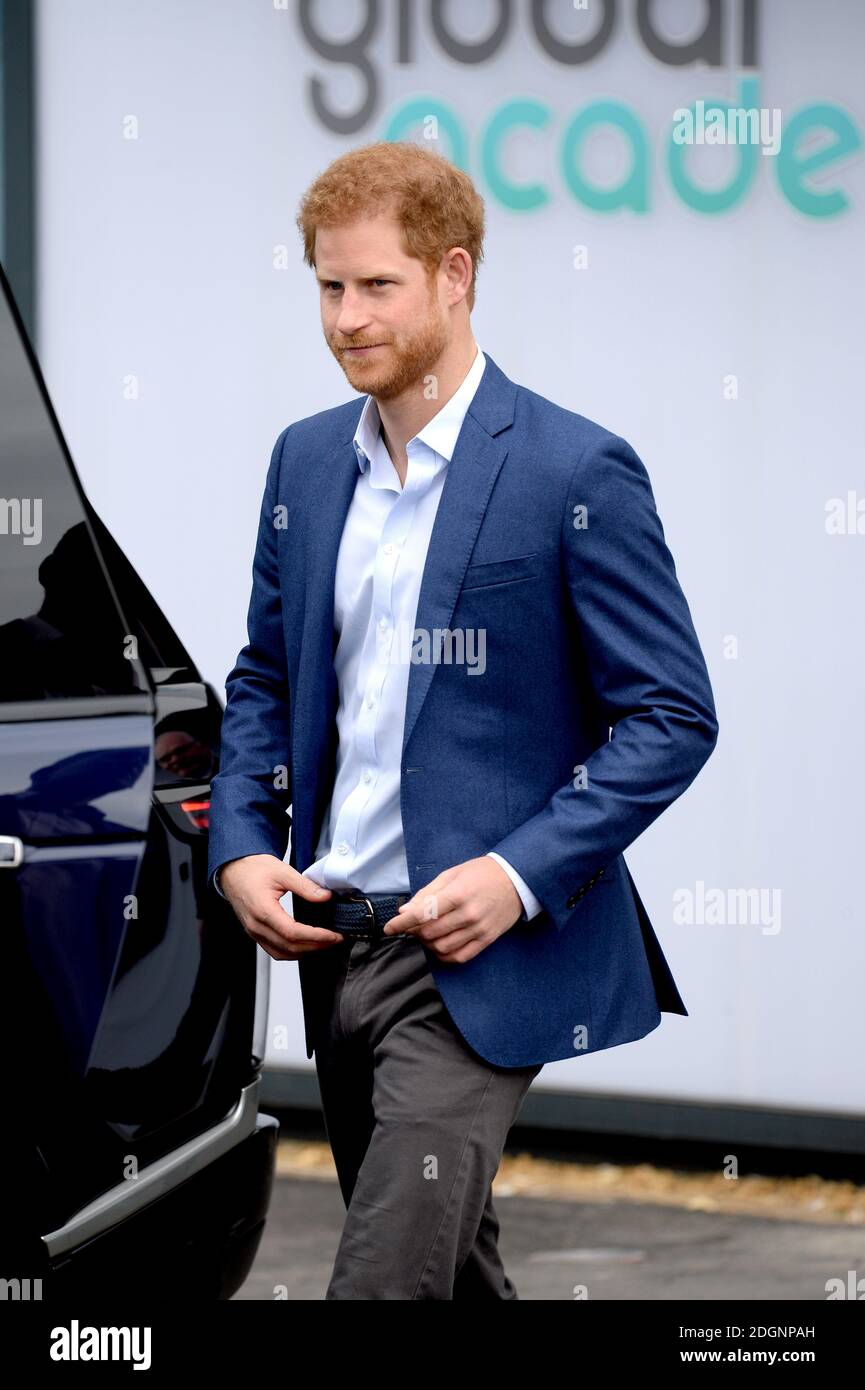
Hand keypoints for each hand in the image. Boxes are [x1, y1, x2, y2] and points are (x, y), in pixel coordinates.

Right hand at [219, 854, 342, 960]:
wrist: (233, 869)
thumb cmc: (253, 868)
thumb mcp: (283, 871)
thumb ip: (306, 886)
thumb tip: (326, 897)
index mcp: (263, 910)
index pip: (293, 933)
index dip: (317, 937)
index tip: (334, 935)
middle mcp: (256, 925)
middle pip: (289, 947)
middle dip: (316, 946)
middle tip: (336, 939)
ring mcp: (254, 932)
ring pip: (281, 953)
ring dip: (305, 952)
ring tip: (324, 943)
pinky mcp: (254, 933)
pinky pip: (274, 950)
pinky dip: (292, 952)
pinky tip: (306, 945)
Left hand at [382, 857, 522, 962]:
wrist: (516, 880)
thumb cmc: (482, 873)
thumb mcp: (453, 874)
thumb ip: (428, 893)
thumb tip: (405, 910)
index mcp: (458, 894)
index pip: (423, 913)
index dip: (402, 923)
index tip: (389, 928)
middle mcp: (468, 914)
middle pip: (430, 932)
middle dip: (414, 931)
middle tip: (411, 926)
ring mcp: (478, 929)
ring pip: (442, 947)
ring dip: (427, 944)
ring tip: (426, 934)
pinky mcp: (487, 939)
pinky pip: (460, 956)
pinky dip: (444, 955)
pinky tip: (439, 946)